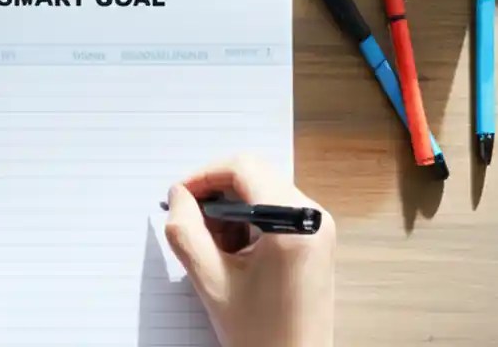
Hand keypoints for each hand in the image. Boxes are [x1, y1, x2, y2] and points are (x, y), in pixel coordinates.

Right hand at [165, 156, 335, 346]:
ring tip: (214, 249)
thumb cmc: (262, 335)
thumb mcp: (211, 281)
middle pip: (253, 176)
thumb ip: (185, 231)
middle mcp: (313, 218)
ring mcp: (318, 227)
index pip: (243, 168)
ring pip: (261, 191)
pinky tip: (233, 254)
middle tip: (190, 224)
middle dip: (216, 196)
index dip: (204, 175)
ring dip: (230, 211)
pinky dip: (246, 222)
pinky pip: (274, 209)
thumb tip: (179, 195)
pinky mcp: (315, 238)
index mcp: (293, 224)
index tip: (180, 195)